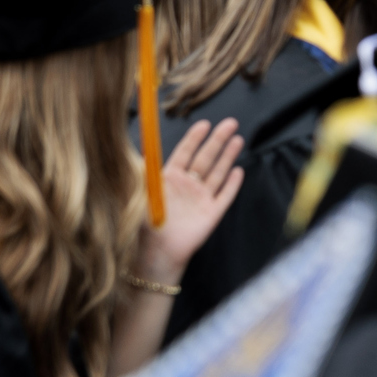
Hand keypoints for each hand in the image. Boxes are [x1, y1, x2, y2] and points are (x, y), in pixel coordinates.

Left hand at [138, 118, 243, 280]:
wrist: (157, 253)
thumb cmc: (145, 226)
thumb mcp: (139, 196)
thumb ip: (142, 174)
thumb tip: (137, 152)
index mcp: (170, 179)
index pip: (185, 153)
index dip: (195, 138)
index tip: (205, 124)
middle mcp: (187, 186)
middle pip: (205, 158)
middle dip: (218, 140)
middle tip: (231, 123)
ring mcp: (201, 199)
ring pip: (218, 172)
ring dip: (228, 156)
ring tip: (237, 139)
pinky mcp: (212, 214)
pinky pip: (225, 195)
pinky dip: (232, 183)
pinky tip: (238, 170)